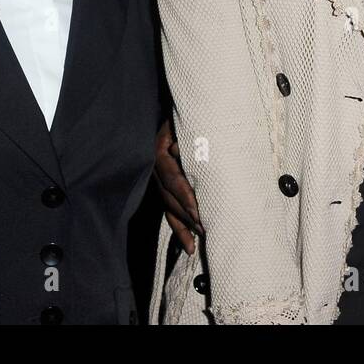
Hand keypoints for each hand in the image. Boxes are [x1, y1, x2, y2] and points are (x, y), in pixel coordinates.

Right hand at [152, 119, 201, 253]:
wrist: (169, 116)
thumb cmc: (181, 118)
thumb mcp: (180, 122)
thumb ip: (185, 136)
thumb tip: (181, 151)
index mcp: (159, 154)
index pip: (173, 180)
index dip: (185, 197)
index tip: (197, 211)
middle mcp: (156, 171)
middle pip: (171, 199)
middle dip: (189, 216)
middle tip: (207, 230)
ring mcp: (159, 183)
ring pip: (170, 209)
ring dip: (186, 227)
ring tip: (201, 240)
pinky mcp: (164, 191)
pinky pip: (170, 213)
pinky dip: (180, 231)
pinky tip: (190, 246)